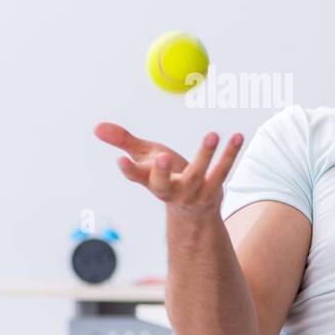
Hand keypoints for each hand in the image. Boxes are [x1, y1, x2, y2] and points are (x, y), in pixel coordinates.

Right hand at [94, 122, 243, 214]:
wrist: (193, 208)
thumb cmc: (166, 175)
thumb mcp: (144, 156)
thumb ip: (123, 141)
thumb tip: (97, 127)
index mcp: (151, 182)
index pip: (136, 177)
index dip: (129, 170)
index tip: (121, 160)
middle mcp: (170, 191)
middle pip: (163, 184)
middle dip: (162, 172)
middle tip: (162, 157)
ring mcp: (193, 193)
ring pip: (199, 175)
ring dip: (206, 155)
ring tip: (212, 135)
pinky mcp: (213, 191)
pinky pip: (223, 171)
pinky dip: (230, 154)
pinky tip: (237, 136)